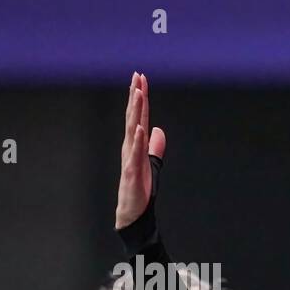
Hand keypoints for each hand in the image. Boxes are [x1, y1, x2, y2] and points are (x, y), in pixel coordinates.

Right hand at [115, 72, 166, 229]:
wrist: (132, 214)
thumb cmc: (139, 190)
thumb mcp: (151, 164)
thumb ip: (155, 147)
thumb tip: (159, 131)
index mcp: (135, 145)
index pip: (138, 116)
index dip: (140, 98)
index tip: (141, 78)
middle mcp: (130, 148)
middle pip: (133, 118)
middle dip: (136, 97)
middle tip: (137, 76)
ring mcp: (130, 159)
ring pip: (132, 131)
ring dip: (136, 112)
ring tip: (138, 93)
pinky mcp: (132, 174)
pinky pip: (135, 154)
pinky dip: (137, 140)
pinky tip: (140, 128)